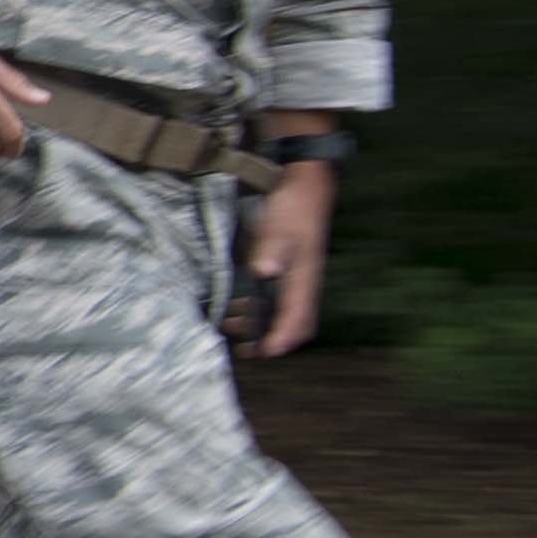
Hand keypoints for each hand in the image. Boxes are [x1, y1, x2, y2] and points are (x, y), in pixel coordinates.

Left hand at [236, 163, 336, 359]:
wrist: (304, 185)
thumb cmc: (294, 206)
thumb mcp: (282, 225)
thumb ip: (273, 248)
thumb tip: (264, 271)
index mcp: (305, 277)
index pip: (299, 318)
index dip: (284, 337)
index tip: (265, 352)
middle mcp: (300, 282)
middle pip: (294, 323)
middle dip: (273, 340)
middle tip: (245, 349)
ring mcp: (291, 277)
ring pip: (281, 313)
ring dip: (259, 325)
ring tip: (231, 327)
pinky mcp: (280, 269)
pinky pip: (271, 298)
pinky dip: (254, 308)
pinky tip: (232, 308)